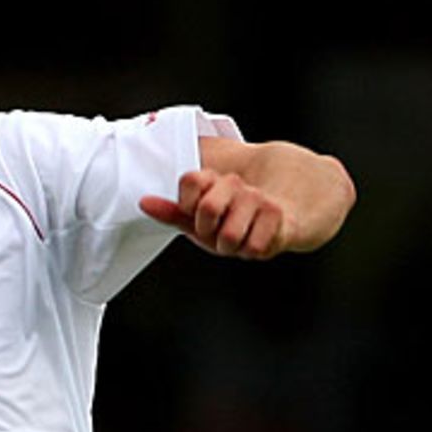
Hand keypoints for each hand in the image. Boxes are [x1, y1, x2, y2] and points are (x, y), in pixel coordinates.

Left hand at [139, 167, 293, 259]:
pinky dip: (253, 250)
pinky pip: (253, 247)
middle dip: (210, 233)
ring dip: (233, 247)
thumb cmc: (239, 222)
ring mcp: (258, 199)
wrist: (288, 216)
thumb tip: (143, 202)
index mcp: (215, 181)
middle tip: (221, 232)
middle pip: (207, 210)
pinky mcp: (278, 215)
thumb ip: (174, 213)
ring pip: (229, 236)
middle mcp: (236, 185)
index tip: (197, 214)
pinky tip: (259, 238)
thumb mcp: (202, 221)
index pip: (190, 181)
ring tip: (242, 237)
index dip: (188, 205)